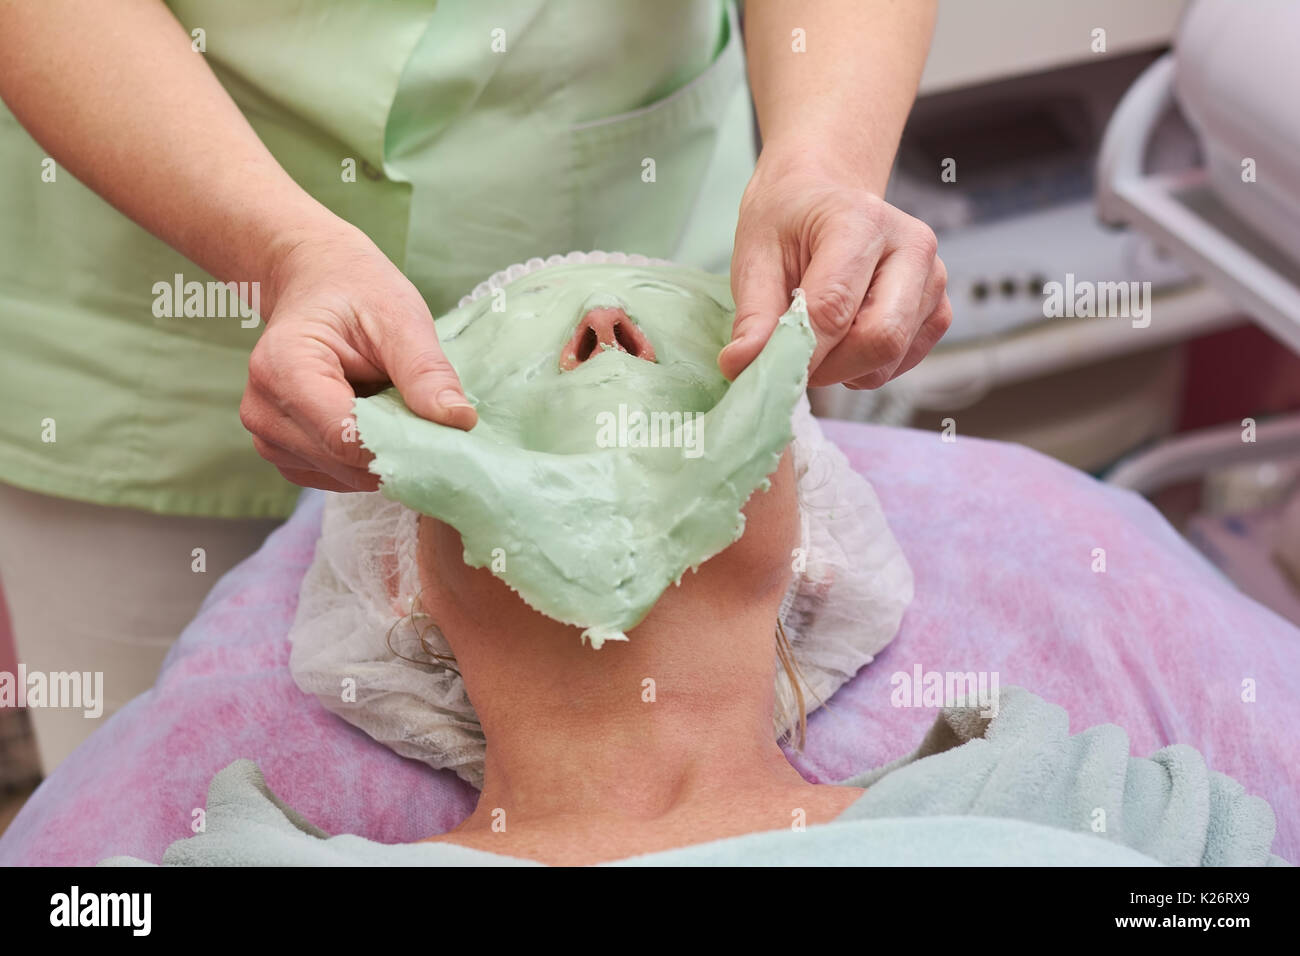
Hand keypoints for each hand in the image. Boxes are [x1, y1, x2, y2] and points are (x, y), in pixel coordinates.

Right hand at [240, 223, 475, 491]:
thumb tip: (460, 421)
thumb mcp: (401, 318)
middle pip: (345, 461)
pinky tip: (374, 421)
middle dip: (396, 450)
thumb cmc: (357, 293)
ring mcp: (267, 437)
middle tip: (426, 416)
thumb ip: (426, 372)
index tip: (446, 438)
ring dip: (382, 454)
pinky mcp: (282, 454)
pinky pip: (336, 477)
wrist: (316, 284)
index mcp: (283, 367)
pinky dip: (365, 460)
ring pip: (344, 476)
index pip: (344, 437)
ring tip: (390, 406)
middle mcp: (263, 409)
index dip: (401, 446)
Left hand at [721, 154, 950, 388]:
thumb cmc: (788, 223)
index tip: (765, 370)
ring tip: (814, 340)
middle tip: (790, 360)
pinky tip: (841, 340)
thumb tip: (741, 366)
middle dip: (828, 367)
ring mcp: (933, 281)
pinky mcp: (937, 311)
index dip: (799, 352)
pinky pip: (901, 364)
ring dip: (843, 369)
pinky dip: (863, 368)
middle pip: (880, 339)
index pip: (835, 307)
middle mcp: (912, 248)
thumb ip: (753, 316)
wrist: (820, 200)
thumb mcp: (754, 257)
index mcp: (863, 222)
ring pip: (889, 359)